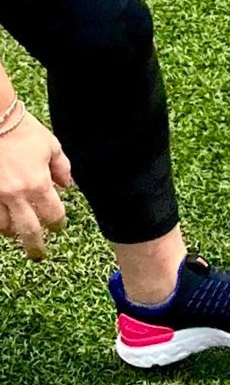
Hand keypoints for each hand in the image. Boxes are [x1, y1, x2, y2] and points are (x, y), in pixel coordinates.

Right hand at [0, 106, 72, 261]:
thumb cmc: (22, 130)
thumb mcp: (51, 146)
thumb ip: (61, 168)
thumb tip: (68, 186)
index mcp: (38, 184)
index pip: (52, 215)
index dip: (57, 224)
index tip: (58, 228)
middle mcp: (15, 195)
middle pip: (28, 231)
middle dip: (35, 246)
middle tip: (39, 255)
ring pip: (3, 227)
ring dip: (12, 233)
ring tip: (16, 234)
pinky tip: (1, 223)